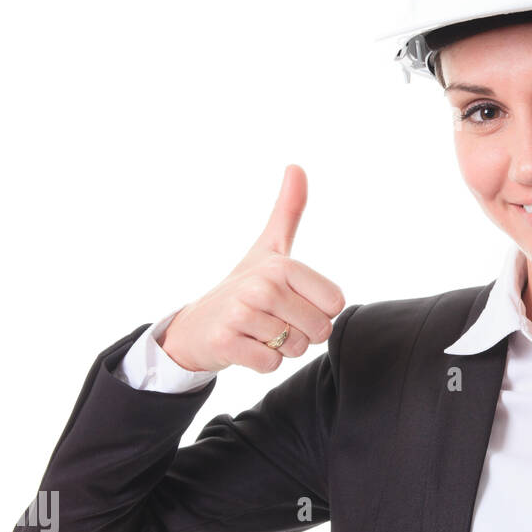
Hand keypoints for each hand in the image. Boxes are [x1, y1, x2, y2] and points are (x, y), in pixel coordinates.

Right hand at [159, 165, 345, 372]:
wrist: (196, 325)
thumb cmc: (243, 285)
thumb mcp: (270, 247)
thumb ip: (288, 210)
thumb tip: (296, 166)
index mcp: (282, 265)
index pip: (335, 305)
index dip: (318, 311)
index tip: (292, 301)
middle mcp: (261, 286)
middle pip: (319, 330)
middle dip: (301, 333)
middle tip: (274, 321)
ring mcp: (241, 314)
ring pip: (296, 349)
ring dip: (281, 348)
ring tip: (258, 331)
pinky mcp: (226, 343)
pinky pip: (271, 365)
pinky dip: (262, 362)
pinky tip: (245, 345)